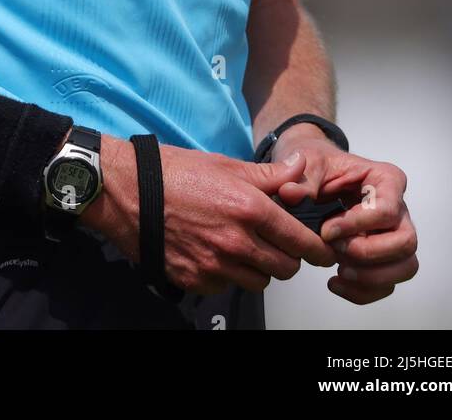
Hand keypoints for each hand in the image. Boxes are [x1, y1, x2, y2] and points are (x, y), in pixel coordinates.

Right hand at [87, 134, 339, 294]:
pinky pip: (227, 286)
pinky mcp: (197, 280)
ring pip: (259, 281)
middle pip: (286, 268)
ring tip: (243, 247)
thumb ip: (269, 175)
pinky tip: (215, 253)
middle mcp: (237, 241)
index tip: (323, 251)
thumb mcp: (225, 165)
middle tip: (277, 244)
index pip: (301, 242)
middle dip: (288, 258)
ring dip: (259, 268)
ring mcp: (216, 265)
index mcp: (250, 209)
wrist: (128, 192)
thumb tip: (299, 170)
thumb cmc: (173, 173)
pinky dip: (228, 275)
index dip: (318, 249)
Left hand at [271, 125, 418, 304]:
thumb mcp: (308, 162)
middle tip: (336, 251)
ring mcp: (395, 235)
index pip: (386, 209)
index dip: (357, 225)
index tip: (326, 231)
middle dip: (369, 254)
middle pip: (406, 242)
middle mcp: (398, 209)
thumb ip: (301, 178)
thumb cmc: (320, 165)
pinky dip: (362, 291)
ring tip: (339, 271)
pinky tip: (336, 282)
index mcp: (386, 179)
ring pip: (405, 267)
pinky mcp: (386, 257)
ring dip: (371, 278)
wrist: (316, 176)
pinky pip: (387, 284)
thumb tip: (290, 193)